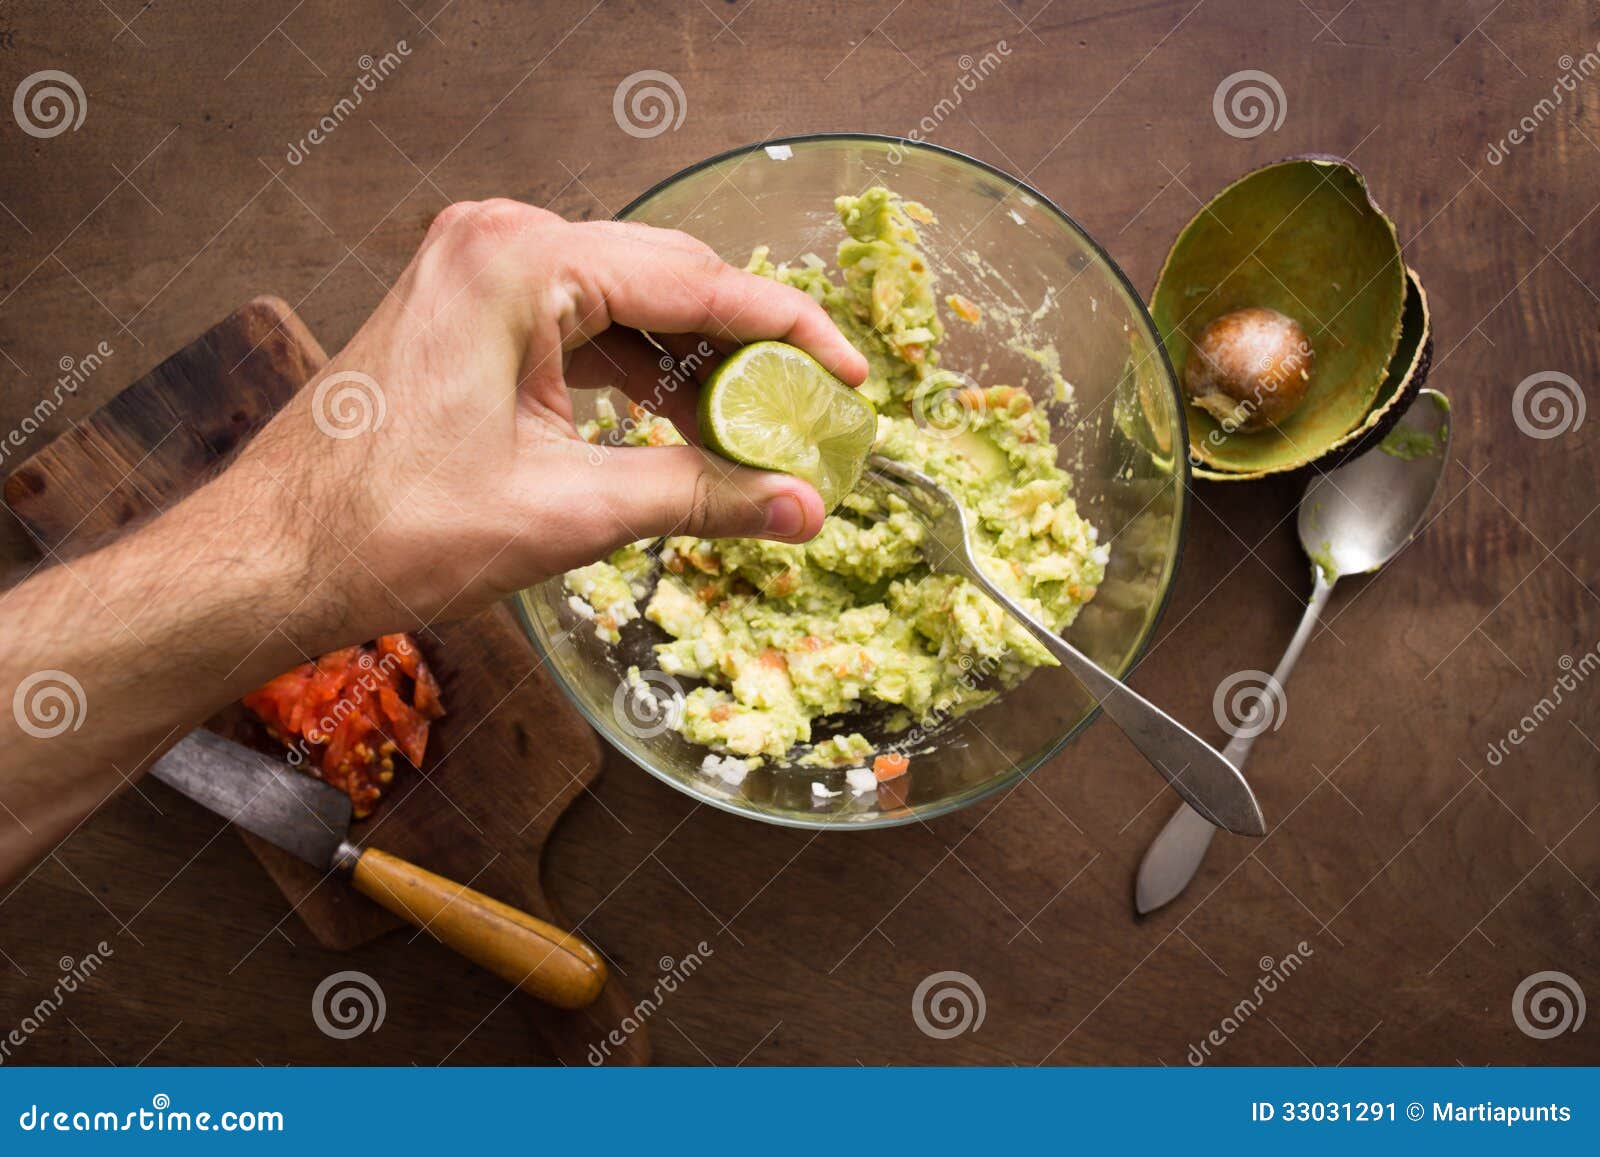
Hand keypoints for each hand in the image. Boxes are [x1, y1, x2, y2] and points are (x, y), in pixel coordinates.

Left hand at [237, 198, 867, 637]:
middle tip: (813, 413)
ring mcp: (479, 271)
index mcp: (520, 262)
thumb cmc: (390, 531)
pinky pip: (584, 327)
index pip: (697, 281)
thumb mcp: (570, 513)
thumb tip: (805, 506)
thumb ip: (702, 496)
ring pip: (630, 303)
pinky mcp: (470, 310)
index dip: (789, 333)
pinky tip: (681, 426)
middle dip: (747, 351)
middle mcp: (499, 242)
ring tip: (758, 432)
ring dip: (695, 366)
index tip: (850, 376)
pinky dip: (638, 374)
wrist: (274, 559)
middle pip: (669, 280)